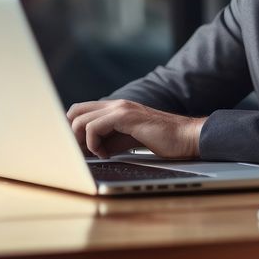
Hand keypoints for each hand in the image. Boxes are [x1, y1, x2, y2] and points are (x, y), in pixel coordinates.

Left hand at [66, 99, 206, 159]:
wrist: (185, 137)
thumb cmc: (160, 140)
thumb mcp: (127, 141)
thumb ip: (106, 141)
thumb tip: (84, 150)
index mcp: (116, 108)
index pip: (80, 111)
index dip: (73, 130)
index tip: (78, 149)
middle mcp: (116, 104)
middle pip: (74, 111)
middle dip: (72, 134)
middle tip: (83, 151)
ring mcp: (121, 108)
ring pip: (80, 120)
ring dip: (82, 141)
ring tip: (99, 153)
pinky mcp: (126, 117)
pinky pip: (94, 127)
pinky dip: (93, 144)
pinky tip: (106, 153)